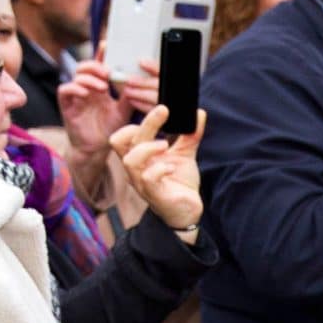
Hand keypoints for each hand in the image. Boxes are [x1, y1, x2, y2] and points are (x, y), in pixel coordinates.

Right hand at [57, 53, 159, 155]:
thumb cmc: (108, 130)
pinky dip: (74, 88)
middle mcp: (86, 88)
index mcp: (99, 86)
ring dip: (89, 78)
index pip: (99, 66)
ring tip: (102, 87)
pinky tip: (86, 93)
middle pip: (85, 66)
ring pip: (77, 76)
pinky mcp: (67, 105)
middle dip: (96, 66)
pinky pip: (65, 90)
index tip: (107, 45)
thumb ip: (127, 98)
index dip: (101, 54)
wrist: (96, 150)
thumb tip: (135, 82)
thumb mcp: (122, 112)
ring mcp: (76, 95)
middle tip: (108, 72)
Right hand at [111, 105, 204, 234]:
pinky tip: (171, 167)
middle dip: (146, 123)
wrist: (187, 210)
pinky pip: (148, 179)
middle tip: (163, 112)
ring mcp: (142, 183)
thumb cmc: (179, 182)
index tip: (159, 111)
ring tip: (165, 145)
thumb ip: (190, 135)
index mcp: (139, 157)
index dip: (133, 123)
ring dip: (148, 148)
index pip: (122, 136)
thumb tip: (199, 113)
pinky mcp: (154, 195)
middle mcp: (136, 169)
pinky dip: (159, 169)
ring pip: (130, 160)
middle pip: (124, 142)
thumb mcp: (185, 154)